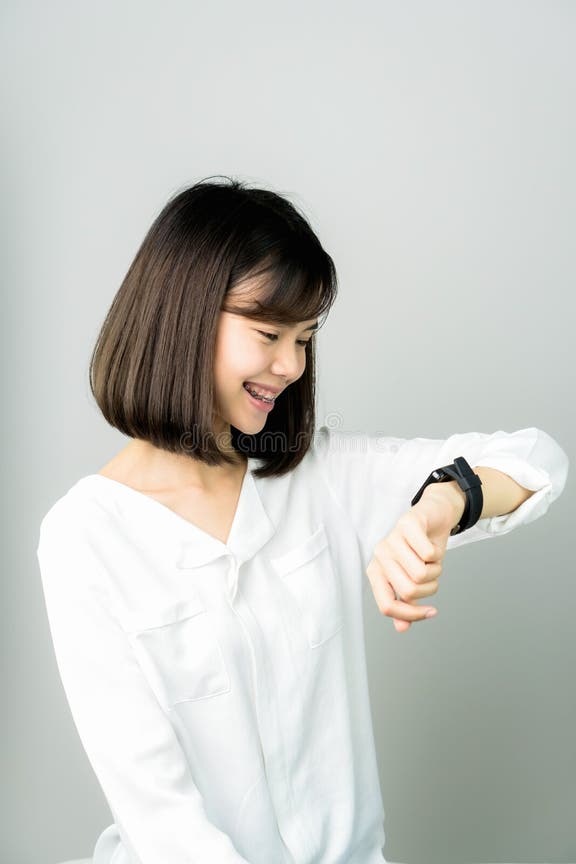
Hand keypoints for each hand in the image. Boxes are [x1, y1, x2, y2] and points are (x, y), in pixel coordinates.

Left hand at [365, 483, 464, 631]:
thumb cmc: (421, 551)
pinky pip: (428, 554)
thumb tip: (401, 628)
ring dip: (435, 570)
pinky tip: (432, 544)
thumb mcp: (413, 580)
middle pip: (409, 591)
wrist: (434, 516)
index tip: (431, 613)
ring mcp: (391, 538)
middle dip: (429, 588)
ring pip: (421, 574)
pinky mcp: (407, 523)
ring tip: (430, 559)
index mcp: (376, 572)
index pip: (387, 606)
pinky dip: (438, 555)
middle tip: (431, 574)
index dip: (412, 615)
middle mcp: (379, 555)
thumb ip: (405, 603)